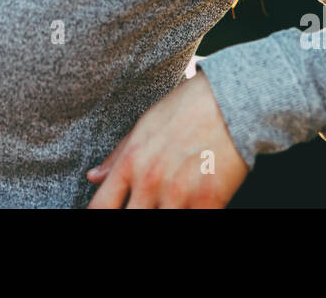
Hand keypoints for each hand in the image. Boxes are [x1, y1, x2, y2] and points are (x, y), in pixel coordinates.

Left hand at [85, 71, 249, 207]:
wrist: (232, 102)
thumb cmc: (187, 109)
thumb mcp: (145, 124)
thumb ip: (118, 155)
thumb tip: (93, 177)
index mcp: (131, 163)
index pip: (100, 207)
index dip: (99, 215)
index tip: (109, 212)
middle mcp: (150, 181)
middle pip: (129, 218)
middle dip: (134, 214)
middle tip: (146, 204)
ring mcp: (179, 195)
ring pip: (159, 222)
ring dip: (162, 214)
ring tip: (168, 204)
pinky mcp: (208, 203)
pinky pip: (192, 221)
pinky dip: (189, 215)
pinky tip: (190, 205)